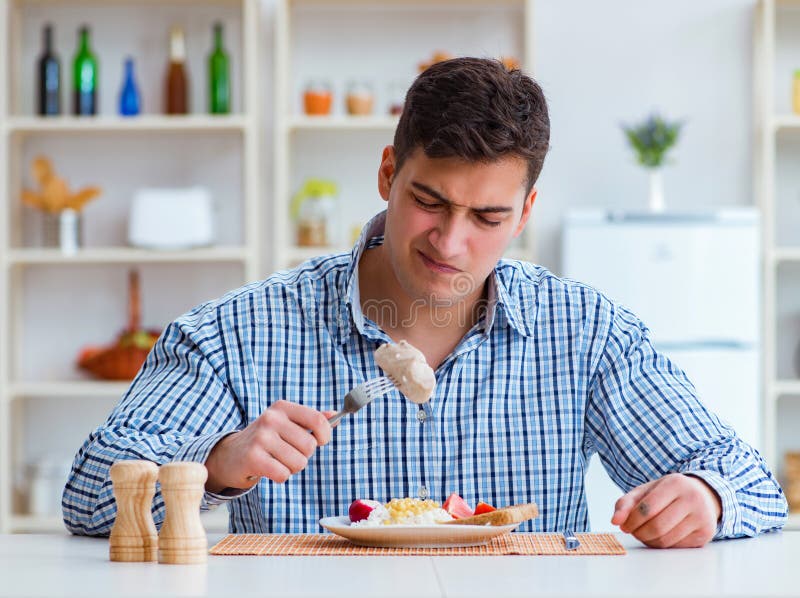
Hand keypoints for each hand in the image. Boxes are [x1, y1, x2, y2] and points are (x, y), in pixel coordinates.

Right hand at [205, 400, 336, 492]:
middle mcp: (271, 419)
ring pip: (299, 463)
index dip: (324, 435)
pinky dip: (280, 476)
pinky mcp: (253, 457)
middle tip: (287, 453)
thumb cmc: (266, 439)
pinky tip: (268, 469)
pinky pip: (283, 474)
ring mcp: (261, 437)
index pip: (317, 420)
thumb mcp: (286, 423)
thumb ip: (311, 420)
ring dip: (291, 467)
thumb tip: (336, 416)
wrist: (230, 455)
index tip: (320, 442)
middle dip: (303, 456)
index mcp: (282, 407)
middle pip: (309, 446)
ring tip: (276, 460)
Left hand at [610, 473, 721, 547]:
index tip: (624, 525)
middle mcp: (692, 499)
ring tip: (645, 533)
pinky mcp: (706, 534)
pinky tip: (660, 536)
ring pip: (666, 540)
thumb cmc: (669, 493)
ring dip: (649, 541)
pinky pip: (676, 547)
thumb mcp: (646, 491)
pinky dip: (662, 545)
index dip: (631, 520)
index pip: (647, 508)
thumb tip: (615, 520)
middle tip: (633, 531)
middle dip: (639, 533)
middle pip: (657, 526)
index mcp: (675, 483)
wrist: (702, 494)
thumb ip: (626, 503)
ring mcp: (702, 517)